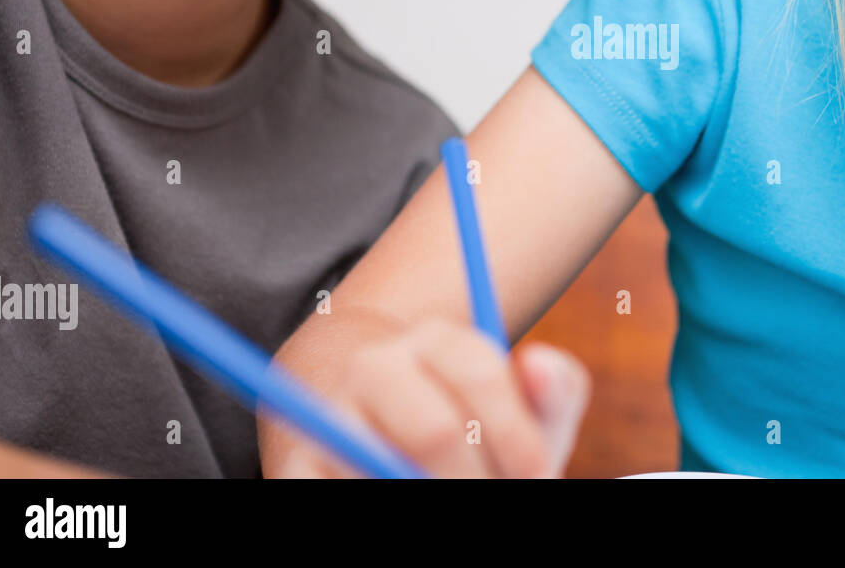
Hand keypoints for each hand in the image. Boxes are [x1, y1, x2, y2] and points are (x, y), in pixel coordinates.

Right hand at [264, 316, 590, 477]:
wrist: (357, 423)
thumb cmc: (469, 429)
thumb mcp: (519, 408)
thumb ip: (552, 391)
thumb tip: (538, 364)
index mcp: (438, 339)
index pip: (484, 376)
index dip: (519, 439)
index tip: (539, 477)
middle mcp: (376, 364)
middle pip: (435, 432)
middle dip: (473, 482)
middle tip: (493, 505)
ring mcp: (325, 412)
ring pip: (382, 467)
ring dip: (421, 490)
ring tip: (445, 502)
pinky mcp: (292, 466)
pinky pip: (340, 491)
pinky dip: (377, 497)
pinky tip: (394, 494)